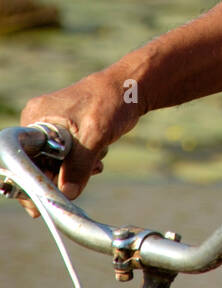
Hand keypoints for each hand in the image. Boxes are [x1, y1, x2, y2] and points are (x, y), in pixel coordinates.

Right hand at [18, 73, 141, 216]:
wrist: (131, 87)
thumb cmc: (110, 101)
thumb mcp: (94, 136)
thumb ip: (78, 167)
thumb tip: (66, 195)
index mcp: (36, 116)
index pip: (23, 157)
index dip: (33, 180)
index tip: (45, 199)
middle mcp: (39, 120)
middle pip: (39, 162)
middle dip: (61, 174)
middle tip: (85, 175)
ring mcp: (53, 125)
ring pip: (56, 162)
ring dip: (77, 168)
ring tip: (96, 159)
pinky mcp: (67, 131)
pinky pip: (68, 156)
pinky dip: (83, 161)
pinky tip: (98, 155)